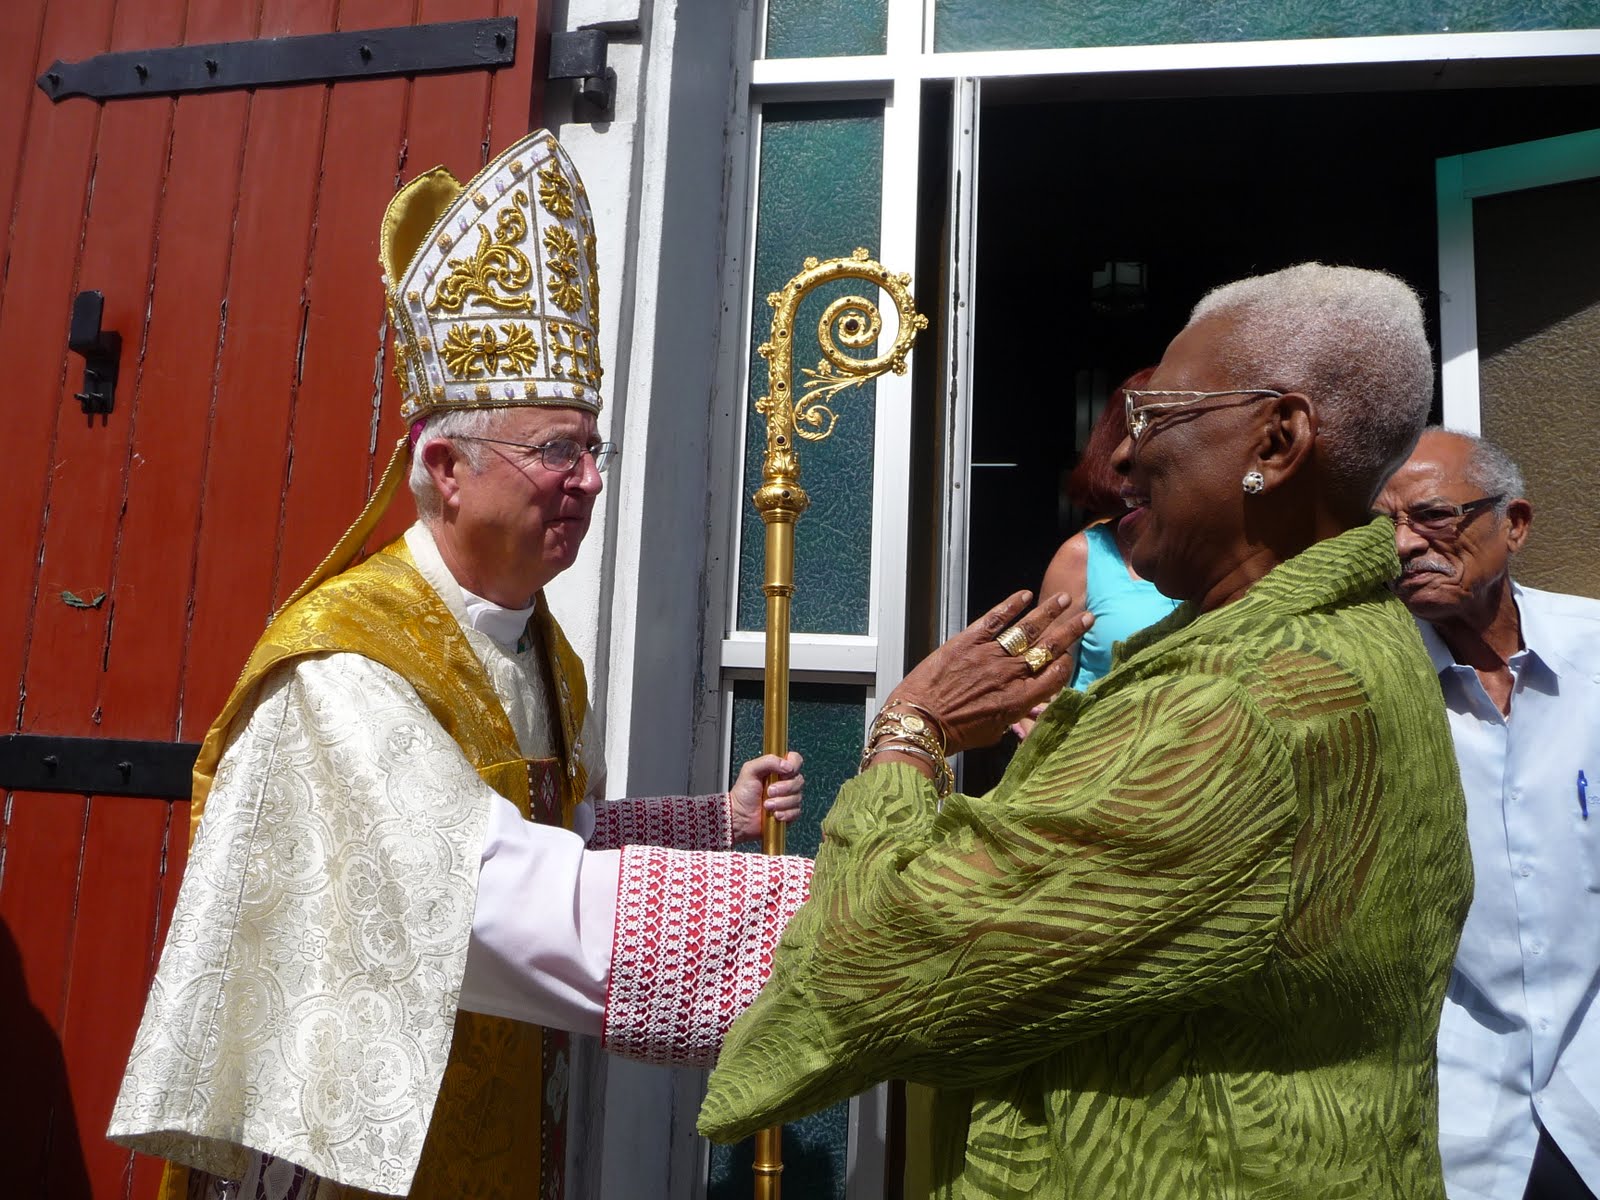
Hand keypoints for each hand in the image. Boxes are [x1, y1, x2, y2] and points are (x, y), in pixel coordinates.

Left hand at [729, 751, 804, 843]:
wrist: (739, 816)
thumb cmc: (743, 794)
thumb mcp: (750, 770)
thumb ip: (768, 761)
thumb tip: (787, 765)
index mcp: (778, 769)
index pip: (796, 760)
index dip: (793, 765)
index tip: (784, 773)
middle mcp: (785, 782)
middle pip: (799, 781)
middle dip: (783, 788)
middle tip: (769, 791)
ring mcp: (788, 798)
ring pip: (797, 798)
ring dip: (781, 803)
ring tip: (767, 805)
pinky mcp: (789, 813)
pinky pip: (795, 812)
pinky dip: (784, 813)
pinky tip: (774, 814)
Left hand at [887, 592, 1091, 756]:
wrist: (919, 720)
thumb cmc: (954, 733)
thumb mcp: (993, 733)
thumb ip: (1015, 718)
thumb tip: (1031, 711)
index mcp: (1019, 701)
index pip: (1054, 676)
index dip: (1065, 663)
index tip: (1070, 655)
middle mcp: (1010, 675)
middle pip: (1048, 648)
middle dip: (1070, 631)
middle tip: (1087, 616)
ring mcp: (990, 655)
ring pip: (1027, 629)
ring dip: (1048, 612)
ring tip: (1063, 599)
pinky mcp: (968, 641)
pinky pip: (995, 619)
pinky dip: (1010, 605)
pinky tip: (1024, 595)